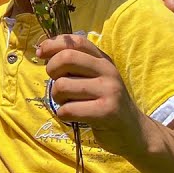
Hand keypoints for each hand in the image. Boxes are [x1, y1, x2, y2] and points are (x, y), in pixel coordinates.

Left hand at [39, 34, 147, 157]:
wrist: (133, 131)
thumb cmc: (103, 102)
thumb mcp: (93, 77)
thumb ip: (74, 64)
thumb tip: (43, 52)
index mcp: (103, 60)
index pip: (76, 41)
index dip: (52, 44)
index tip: (41, 54)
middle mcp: (108, 71)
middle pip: (66, 58)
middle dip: (52, 70)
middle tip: (58, 84)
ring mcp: (109, 91)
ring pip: (62, 86)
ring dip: (57, 97)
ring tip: (69, 103)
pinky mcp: (106, 112)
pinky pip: (68, 109)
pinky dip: (63, 114)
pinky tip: (74, 116)